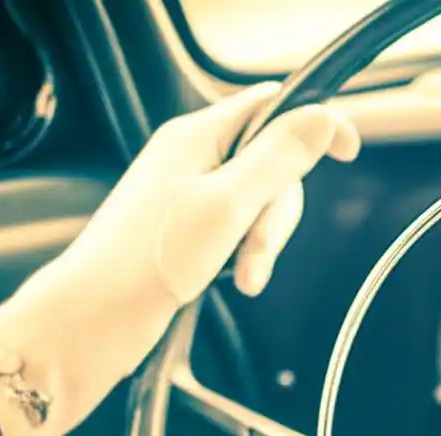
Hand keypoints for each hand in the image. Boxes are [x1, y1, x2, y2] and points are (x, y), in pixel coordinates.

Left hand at [0, 83, 359, 435]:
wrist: (91, 324)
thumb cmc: (145, 265)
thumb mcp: (228, 205)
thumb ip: (279, 159)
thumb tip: (323, 119)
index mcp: (197, 137)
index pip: (272, 106)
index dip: (313, 124)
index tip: (348, 150)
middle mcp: (193, 159)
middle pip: (274, 163)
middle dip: (281, 210)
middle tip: (260, 247)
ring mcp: (191, 197)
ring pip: (261, 203)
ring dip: (265, 242)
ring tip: (245, 276)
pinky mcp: (190, 233)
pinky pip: (241, 231)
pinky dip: (247, 256)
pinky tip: (235, 281)